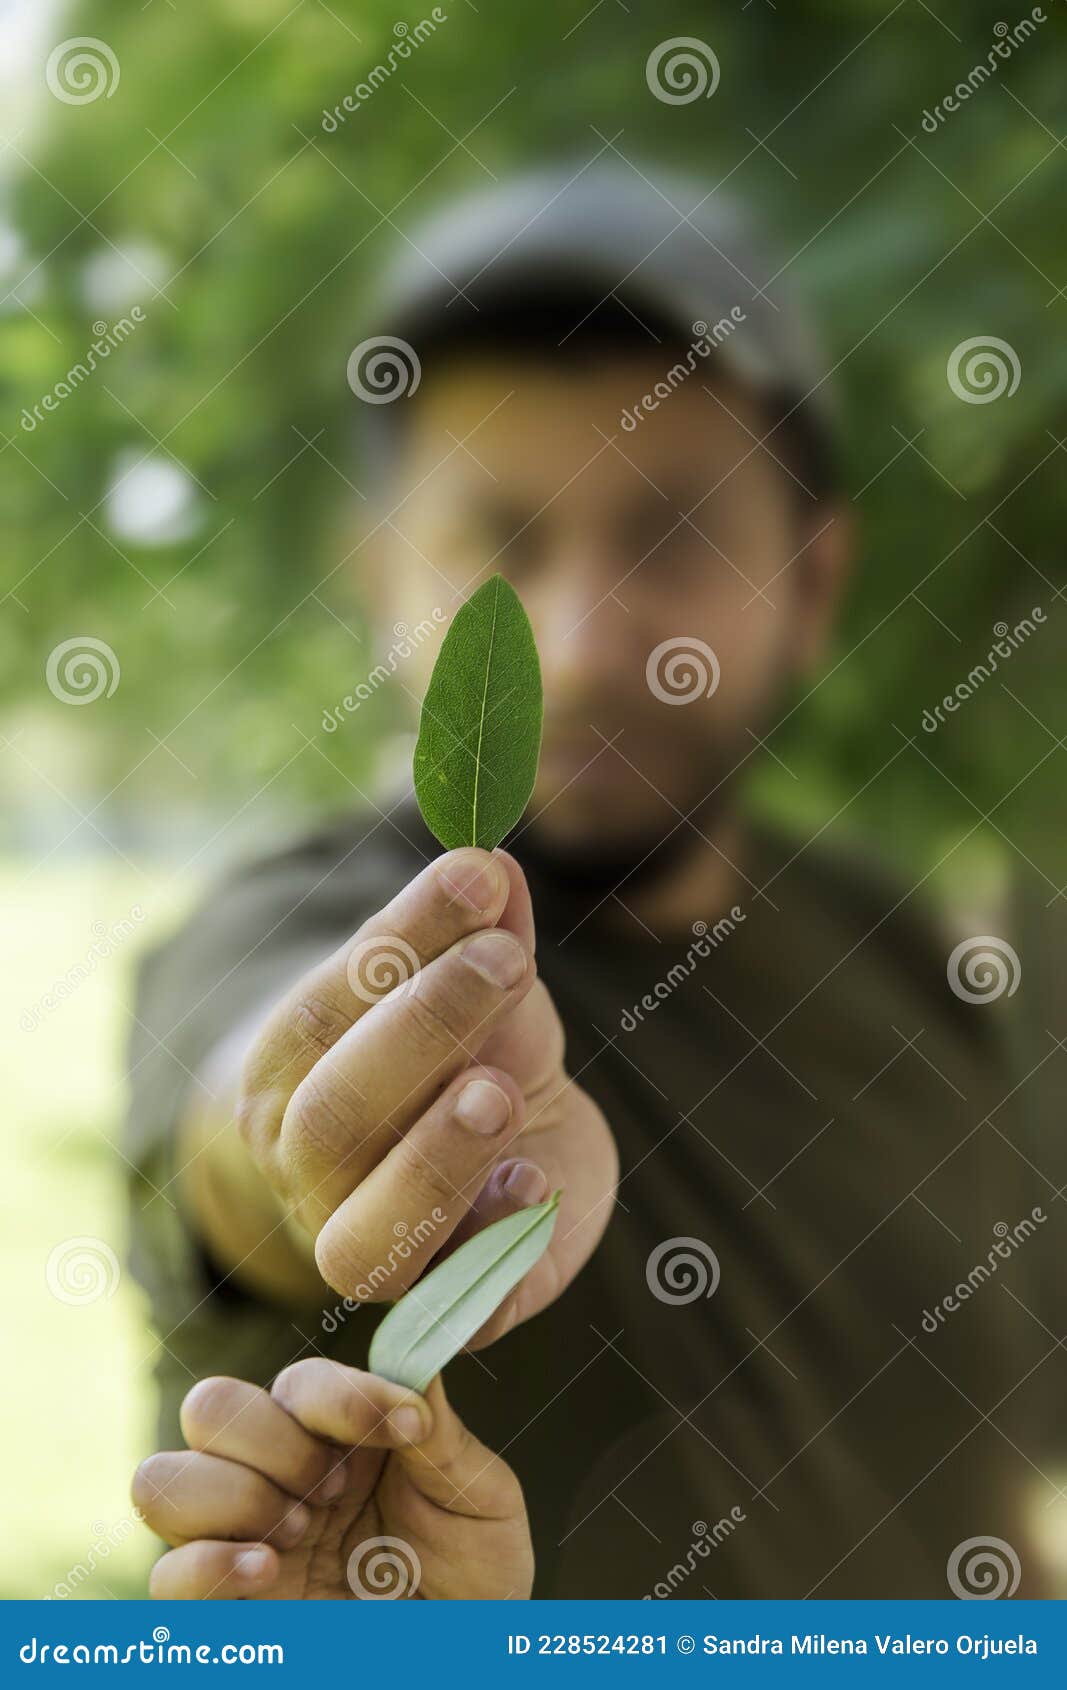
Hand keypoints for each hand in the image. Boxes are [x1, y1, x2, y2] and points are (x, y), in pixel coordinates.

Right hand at [134, 1361, 531, 1598]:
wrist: (463, 1656)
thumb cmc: (473, 1577)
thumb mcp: (480, 1498)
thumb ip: (442, 1432)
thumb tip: (421, 1354)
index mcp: (334, 1434)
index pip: (300, 1381)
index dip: (345, 1395)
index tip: (408, 1428)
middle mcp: (274, 1474)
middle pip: (210, 1406)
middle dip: (275, 1442)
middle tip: (339, 1490)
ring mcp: (241, 1539)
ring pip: (163, 1479)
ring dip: (237, 1497)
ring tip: (304, 1532)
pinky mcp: (223, 1609)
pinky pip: (165, 1576)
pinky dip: (209, 1566)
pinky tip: (270, 1572)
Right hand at [236, 846, 616, 1343]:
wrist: (503, 1152)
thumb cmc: (467, 1050)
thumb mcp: (479, 982)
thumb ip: (484, 932)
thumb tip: (493, 863)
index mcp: (288, 1079)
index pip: (323, 1009)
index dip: (399, 943)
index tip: (478, 877)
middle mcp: (310, 1175)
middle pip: (332, 1119)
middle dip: (420, 1033)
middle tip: (507, 962)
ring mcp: (369, 1252)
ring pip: (368, 1239)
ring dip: (436, 1160)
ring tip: (502, 1091)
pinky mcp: (450, 1309)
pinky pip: (458, 1306)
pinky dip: (496, 1249)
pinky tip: (537, 1182)